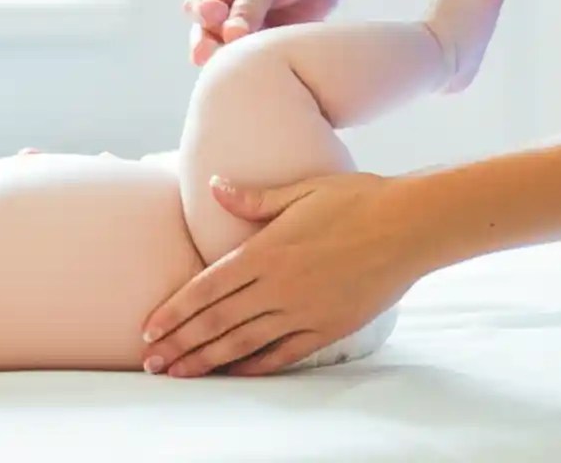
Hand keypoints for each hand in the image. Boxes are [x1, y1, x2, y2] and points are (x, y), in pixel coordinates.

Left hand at [141, 172, 424, 376]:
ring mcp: (303, 310)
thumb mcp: (300, 189)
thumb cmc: (357, 199)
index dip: (174, 311)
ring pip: (244, 342)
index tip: (149, 329)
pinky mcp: (328, 327)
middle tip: (151, 362)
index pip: (206, 289)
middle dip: (180, 343)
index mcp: (265, 251)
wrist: (411, 225)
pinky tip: (233, 373)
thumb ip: (252, 198)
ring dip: (207, 360)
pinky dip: (255, 365)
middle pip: (217, 321)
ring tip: (179, 373)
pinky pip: (283, 353)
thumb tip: (214, 186)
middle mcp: (278, 286)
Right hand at [181, 0, 341, 65]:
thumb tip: (231, 36)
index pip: (197, 7)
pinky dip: (254, 61)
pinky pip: (247, 58)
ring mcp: (230, 27)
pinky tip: (263, 63)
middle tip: (219, 47)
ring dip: (235, 55)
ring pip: (223, 51)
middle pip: (204, 35)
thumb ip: (248, 8)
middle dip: (215, 42)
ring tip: (246, 57)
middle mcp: (211, 6)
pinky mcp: (252, 41)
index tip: (223, 8)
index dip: (210, 13)